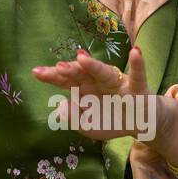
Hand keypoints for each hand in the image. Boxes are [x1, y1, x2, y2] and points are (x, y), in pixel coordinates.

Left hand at [31, 46, 157, 141]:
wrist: (141, 124)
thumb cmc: (111, 120)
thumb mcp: (88, 126)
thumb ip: (73, 119)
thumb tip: (61, 106)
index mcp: (84, 88)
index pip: (65, 80)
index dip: (52, 76)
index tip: (36, 72)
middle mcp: (98, 81)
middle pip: (82, 73)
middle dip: (70, 70)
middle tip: (58, 67)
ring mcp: (117, 83)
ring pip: (104, 73)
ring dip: (94, 65)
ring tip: (82, 58)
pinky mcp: (137, 88)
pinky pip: (137, 76)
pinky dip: (138, 64)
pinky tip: (136, 52)